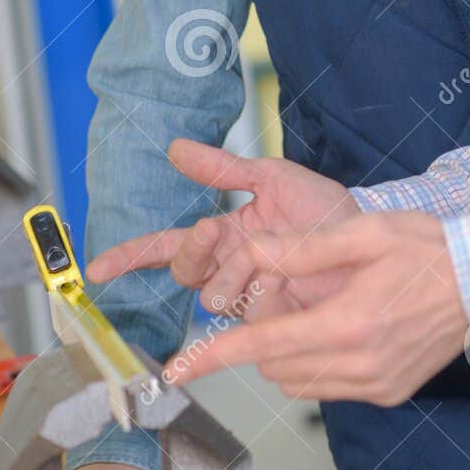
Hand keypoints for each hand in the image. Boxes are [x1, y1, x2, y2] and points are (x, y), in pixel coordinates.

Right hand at [86, 139, 358, 321]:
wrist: (372, 240)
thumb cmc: (323, 209)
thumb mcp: (272, 177)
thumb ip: (222, 168)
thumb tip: (176, 148)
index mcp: (225, 236)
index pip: (167, 248)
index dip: (130, 257)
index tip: (97, 269)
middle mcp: (232, 270)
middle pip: (186, 272)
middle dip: (194, 252)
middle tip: (214, 230)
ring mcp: (252, 298)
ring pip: (214, 295)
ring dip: (235, 273)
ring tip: (267, 258)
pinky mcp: (274, 322)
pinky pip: (251, 316)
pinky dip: (264, 294)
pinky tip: (285, 280)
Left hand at [163, 212, 469, 405]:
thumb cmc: (430, 250)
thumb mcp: (365, 235)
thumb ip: (304, 250)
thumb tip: (252, 251)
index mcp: (349, 324)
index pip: (262, 345)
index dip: (213, 356)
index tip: (176, 369)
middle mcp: (360, 364)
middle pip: (275, 365)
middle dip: (259, 337)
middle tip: (276, 297)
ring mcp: (376, 384)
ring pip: (298, 380)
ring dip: (285, 352)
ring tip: (311, 309)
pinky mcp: (388, 392)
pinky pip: (329, 387)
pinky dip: (315, 364)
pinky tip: (338, 328)